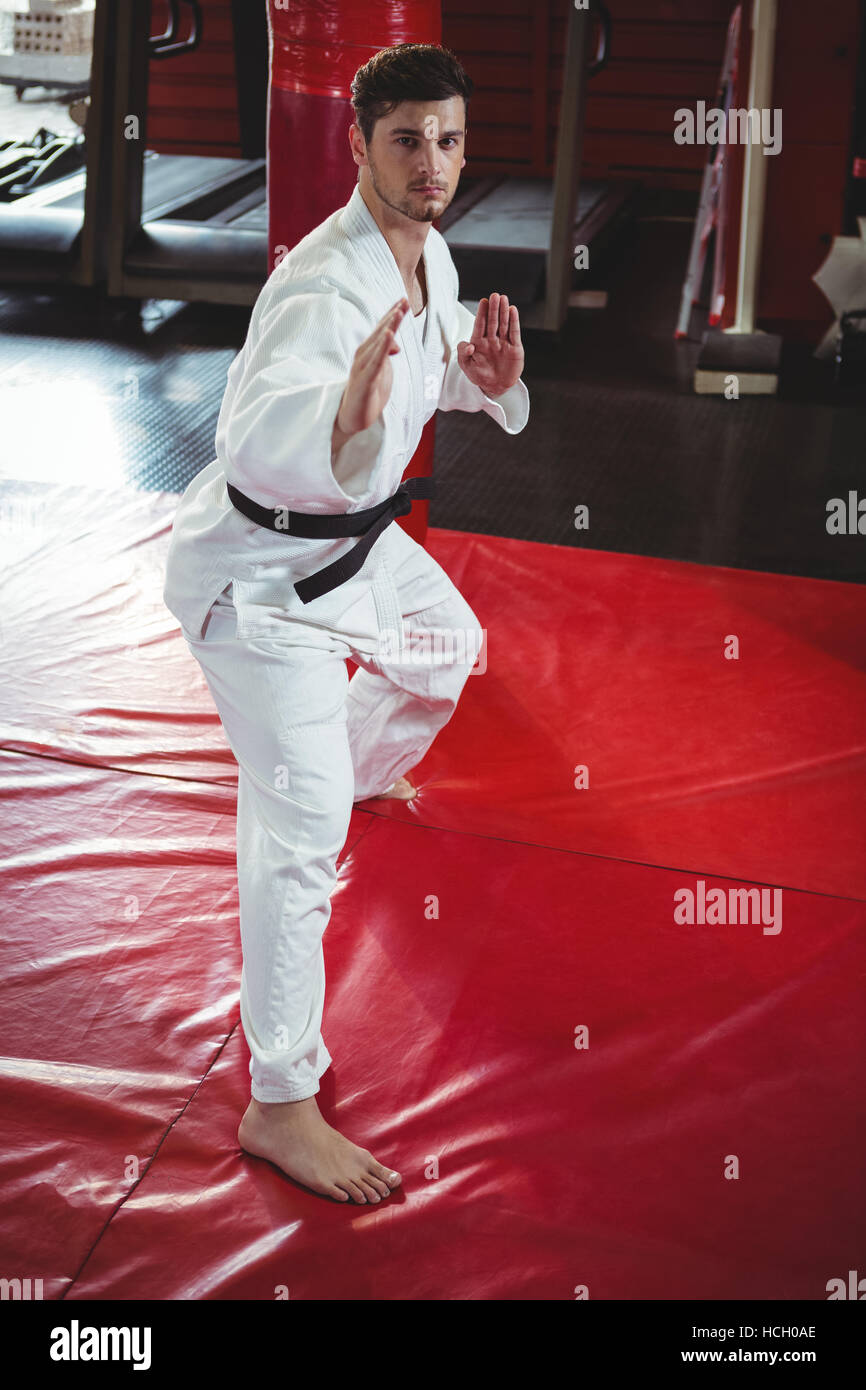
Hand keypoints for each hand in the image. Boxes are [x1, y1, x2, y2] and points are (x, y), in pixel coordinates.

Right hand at [334, 297, 408, 448]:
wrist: (351, 417)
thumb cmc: (367, 392)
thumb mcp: (381, 371)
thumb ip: (386, 355)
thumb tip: (397, 345)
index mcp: (368, 352)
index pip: (381, 329)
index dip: (392, 315)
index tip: (404, 300)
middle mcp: (363, 355)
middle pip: (380, 332)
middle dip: (393, 316)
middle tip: (404, 301)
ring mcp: (362, 367)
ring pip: (378, 344)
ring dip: (389, 327)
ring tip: (398, 313)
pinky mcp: (365, 381)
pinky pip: (375, 362)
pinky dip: (382, 349)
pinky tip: (390, 337)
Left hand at [456, 293, 522, 396]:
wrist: (495, 387)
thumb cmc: (480, 376)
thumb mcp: (466, 366)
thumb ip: (463, 353)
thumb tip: (468, 344)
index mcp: (479, 342)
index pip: (480, 325)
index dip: (482, 313)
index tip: (483, 301)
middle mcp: (491, 340)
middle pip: (493, 321)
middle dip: (493, 309)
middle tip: (495, 296)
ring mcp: (503, 343)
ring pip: (504, 324)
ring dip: (504, 312)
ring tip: (504, 298)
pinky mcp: (514, 348)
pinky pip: (514, 333)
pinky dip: (514, 322)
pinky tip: (513, 310)